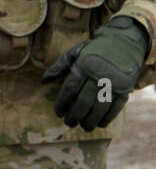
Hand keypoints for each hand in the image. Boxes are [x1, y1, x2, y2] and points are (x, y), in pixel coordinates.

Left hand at [41, 16, 149, 130]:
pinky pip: (116, 108)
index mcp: (83, 66)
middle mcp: (98, 76)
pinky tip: (99, 124)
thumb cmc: (93, 50)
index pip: (70, 89)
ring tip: (83, 127)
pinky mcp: (125, 89)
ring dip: (90, 120)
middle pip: (84, 101)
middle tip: (68, 123)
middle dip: (74, 115)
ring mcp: (113, 83)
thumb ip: (58, 67)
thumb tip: (42, 82)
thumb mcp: (74, 53)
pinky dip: (107, 118)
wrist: (123, 42)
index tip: (57, 112)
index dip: (62, 103)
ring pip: (100, 108)